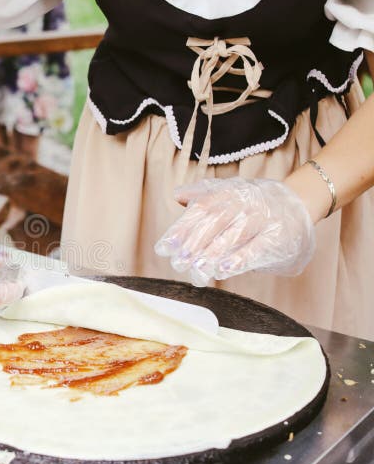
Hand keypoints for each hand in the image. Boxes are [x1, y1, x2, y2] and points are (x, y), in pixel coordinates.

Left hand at [155, 177, 315, 286]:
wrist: (300, 202)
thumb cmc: (257, 203)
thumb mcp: (231, 192)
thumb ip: (204, 196)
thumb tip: (177, 195)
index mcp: (229, 193)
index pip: (201, 209)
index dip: (181, 229)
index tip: (164, 248)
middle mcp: (245, 203)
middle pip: (215, 222)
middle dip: (193, 243)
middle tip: (178, 262)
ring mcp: (263, 218)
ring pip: (234, 236)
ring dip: (212, 254)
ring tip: (196, 270)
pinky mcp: (278, 235)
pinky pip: (257, 248)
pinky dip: (239, 259)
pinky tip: (222, 270)